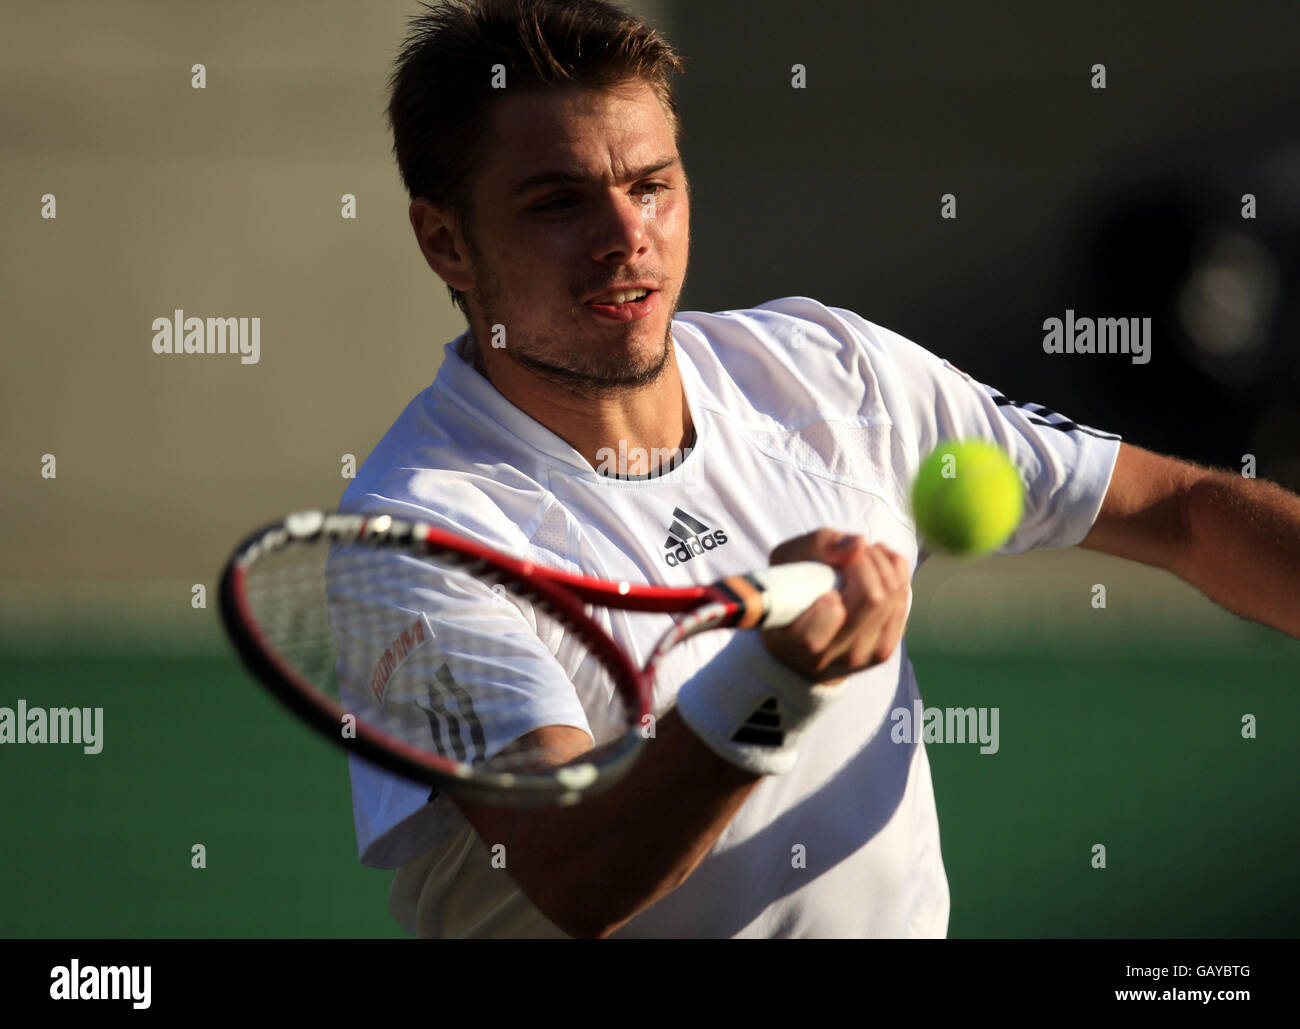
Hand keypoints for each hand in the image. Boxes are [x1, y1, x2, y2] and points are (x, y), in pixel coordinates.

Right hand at [760, 530, 910, 683]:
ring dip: (881, 564)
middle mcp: (828, 656)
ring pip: (893, 596)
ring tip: (860, 558)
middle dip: (867, 561)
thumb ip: (818, 547)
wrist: (802, 632)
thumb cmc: (792, 589)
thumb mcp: (790, 558)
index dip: (840, 583)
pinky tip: (875, 567)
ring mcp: (859, 657)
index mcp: (794, 638)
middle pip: (874, 597)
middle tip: (849, 553)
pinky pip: (903, 600)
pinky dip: (894, 574)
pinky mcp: (882, 651)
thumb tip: (859, 544)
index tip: (829, 572)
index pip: (832, 611)